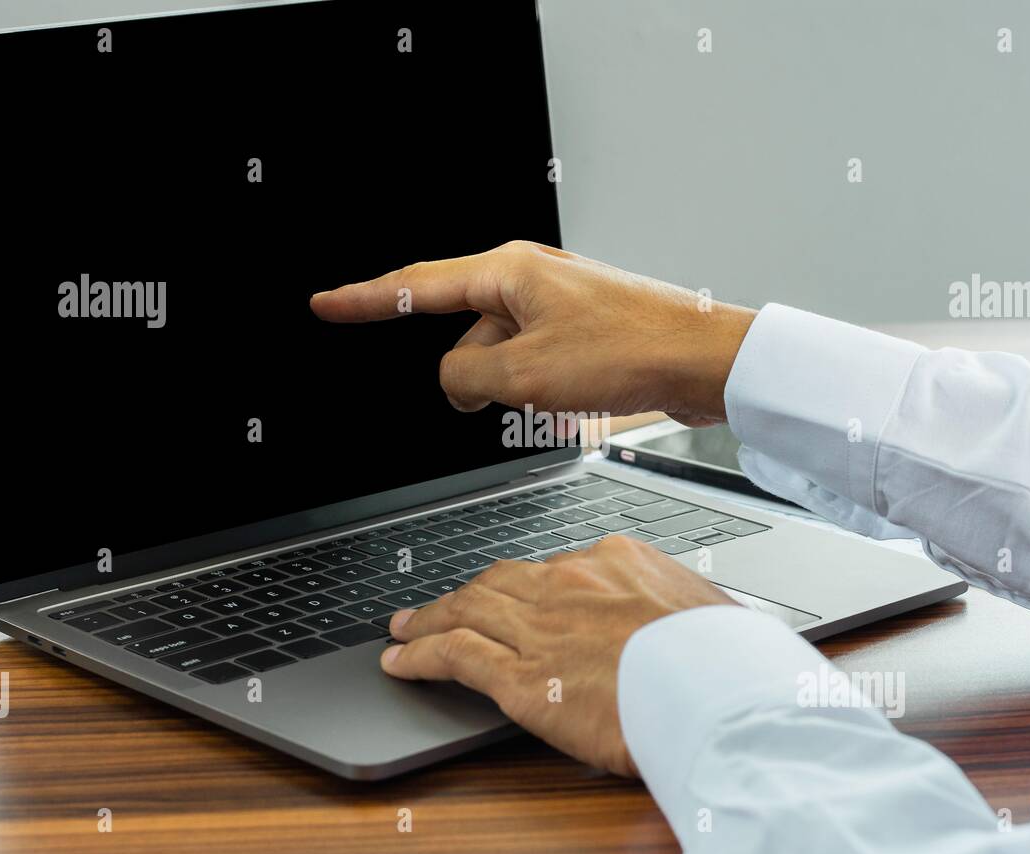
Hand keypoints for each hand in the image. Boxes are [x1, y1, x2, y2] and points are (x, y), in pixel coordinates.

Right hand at [310, 241, 756, 425]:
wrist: (703, 360)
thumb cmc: (630, 349)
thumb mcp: (525, 374)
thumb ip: (466, 378)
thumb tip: (454, 383)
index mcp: (508, 272)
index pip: (415, 285)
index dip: (365, 301)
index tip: (326, 303)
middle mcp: (530, 280)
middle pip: (465, 332)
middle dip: (473, 374)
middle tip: (502, 401)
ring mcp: (558, 305)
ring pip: (502, 357)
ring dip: (514, 390)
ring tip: (559, 403)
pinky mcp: (581, 333)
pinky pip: (535, 366)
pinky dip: (540, 391)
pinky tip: (573, 406)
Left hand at [379, 535, 736, 775]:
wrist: (717, 689)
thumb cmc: (727, 658)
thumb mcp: (709, 612)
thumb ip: (674, 609)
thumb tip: (679, 624)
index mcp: (616, 559)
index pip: (555, 569)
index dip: (526, 588)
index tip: (516, 599)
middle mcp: (568, 582)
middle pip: (499, 581)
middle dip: (465, 593)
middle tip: (441, 604)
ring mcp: (539, 627)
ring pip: (465, 610)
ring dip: (427, 619)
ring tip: (403, 628)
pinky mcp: (519, 677)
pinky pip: (452, 655)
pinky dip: (418, 654)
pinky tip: (399, 661)